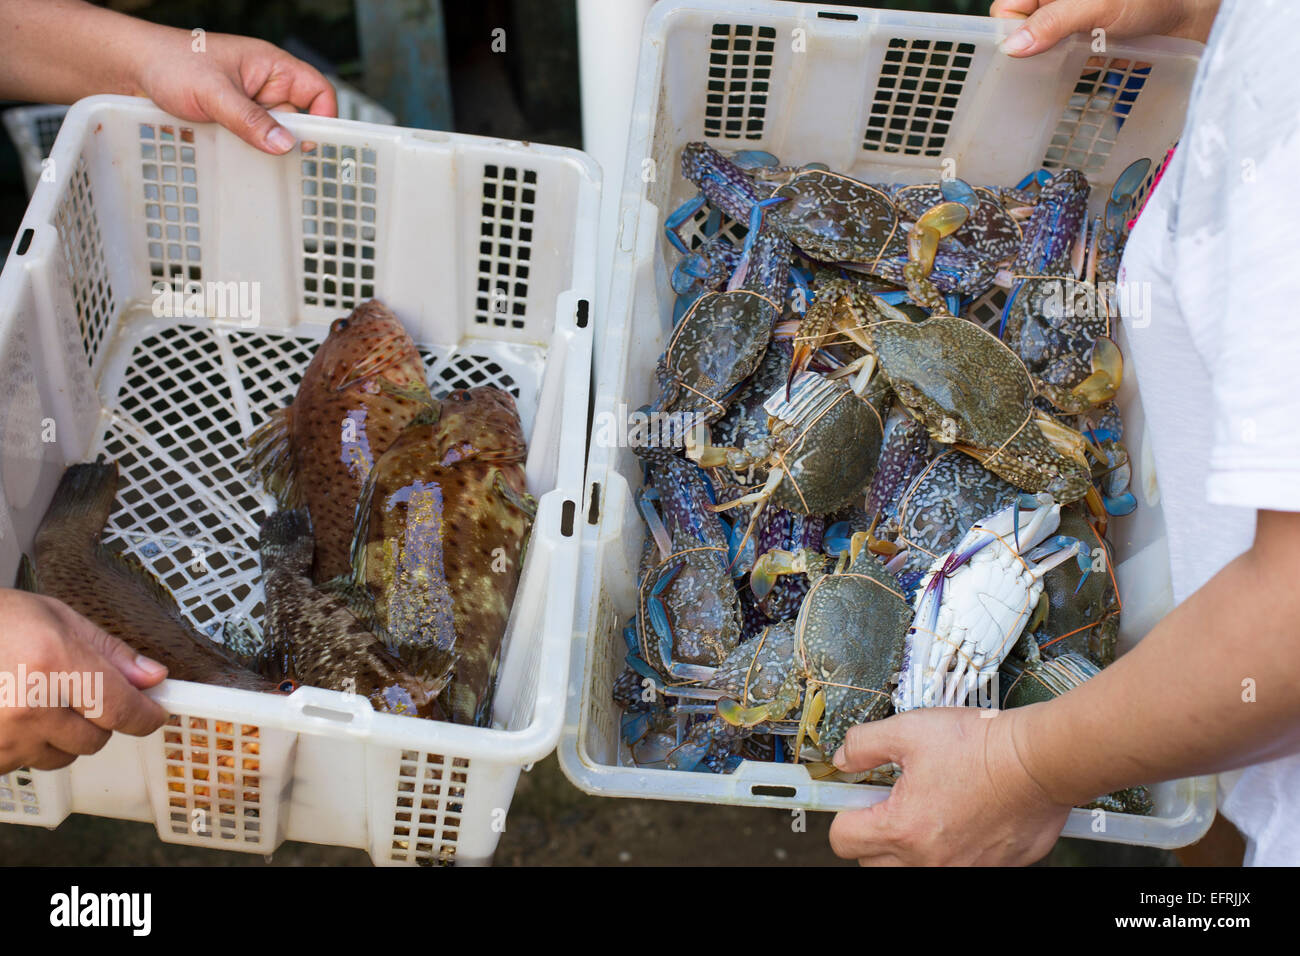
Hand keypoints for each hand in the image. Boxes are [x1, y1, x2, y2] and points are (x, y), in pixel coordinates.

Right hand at [0, 590, 167, 773]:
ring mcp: (3, 735)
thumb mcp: (57, 618)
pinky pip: (28, 762)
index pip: (119, 708)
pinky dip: (30, 744)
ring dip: (62, 735)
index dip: (145, 716)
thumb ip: (109, 651)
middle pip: (95, 738)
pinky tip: (14, 714)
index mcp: (52, 663)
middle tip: (76, 691)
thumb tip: (152, 677)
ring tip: (37, 698)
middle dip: (98, 718)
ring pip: (63, 755)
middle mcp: (28, 704)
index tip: (154, 714)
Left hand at [132, 26, 336, 153]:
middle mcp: (264, 85)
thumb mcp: (214, 93)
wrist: (125, 68)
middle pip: (297, 119)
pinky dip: (242, 153)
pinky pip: (248, 143)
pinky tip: (227, 156)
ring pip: (271, 135)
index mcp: (271, 66)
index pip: (318, 91)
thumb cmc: (169, 62)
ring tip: (242, 154)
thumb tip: (285, 146)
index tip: (309, 144)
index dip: (323, 117)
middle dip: (286, 139)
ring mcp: (247, 105)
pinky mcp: (230, 122)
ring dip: (260, 148)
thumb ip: (250, 120)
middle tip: (272, 157)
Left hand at [828, 707, 1071, 864]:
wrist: (1038, 761)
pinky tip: (960, 816)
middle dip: (872, 833)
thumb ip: (864, 745)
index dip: (846, 810)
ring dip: (908, 845)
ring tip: (926, 807)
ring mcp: (962, 868)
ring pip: (911, 869)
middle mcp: (929, 860)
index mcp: (902, 830)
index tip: (858, 794)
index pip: (842, 839)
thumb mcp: (908, 731)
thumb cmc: (981, 746)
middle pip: (872, 862)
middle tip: (891, 800)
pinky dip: (950, 847)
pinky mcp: (991, 868)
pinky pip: (954, 866)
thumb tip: (843, 758)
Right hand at [990, 0, 1219, 55]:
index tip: (1025, 49)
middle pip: (1017, 29)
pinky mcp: (1077, 43)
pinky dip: (1056, 72)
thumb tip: (1013, 46)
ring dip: (1042, 62)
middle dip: (1026, 48)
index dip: (1010, 29)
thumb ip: (1054, 22)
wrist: (1188, 16)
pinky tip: (1070, 75)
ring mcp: (1064, 23)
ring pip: (1033, 47)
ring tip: (1063, 66)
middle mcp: (1053, 2)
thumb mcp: (1098, 6)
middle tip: (1047, 59)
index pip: (1006, 8)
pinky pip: (1052, 61)